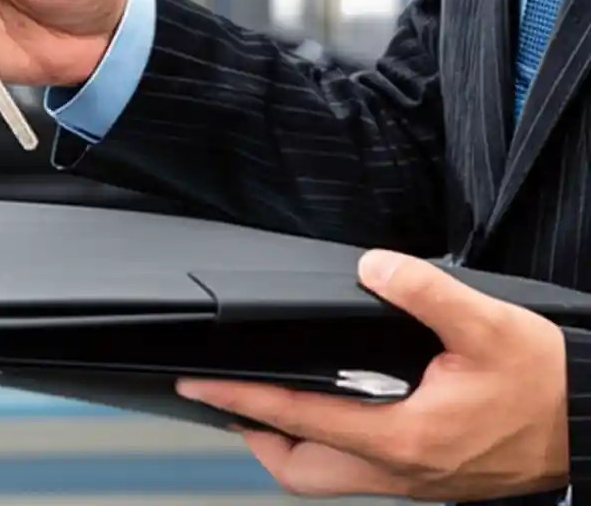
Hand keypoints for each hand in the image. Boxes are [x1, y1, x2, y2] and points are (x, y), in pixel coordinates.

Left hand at [175, 251, 569, 501]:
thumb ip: (425, 291)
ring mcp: (412, 481)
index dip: (242, 399)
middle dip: (256, 436)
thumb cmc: (549, 385)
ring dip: (291, 444)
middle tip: (230, 396)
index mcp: (403, 436)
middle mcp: (399, 470)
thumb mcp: (489, 326)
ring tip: (271, 401)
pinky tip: (330, 410)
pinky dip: (326, 446)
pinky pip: (356, 473)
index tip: (198, 386)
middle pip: (299, 472)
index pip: (299, 418)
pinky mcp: (427, 479)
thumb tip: (372, 266)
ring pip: (325, 478)